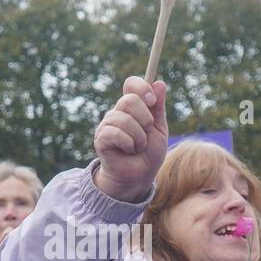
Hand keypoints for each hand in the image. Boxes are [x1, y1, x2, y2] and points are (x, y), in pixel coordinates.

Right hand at [93, 76, 168, 202]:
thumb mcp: (159, 128)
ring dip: (139, 138)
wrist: (139, 176)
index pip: (131, 84)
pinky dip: (128, 144)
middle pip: (129, 100)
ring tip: (137, 148)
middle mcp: (117, 112)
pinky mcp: (101, 139)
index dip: (142, 87)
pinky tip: (127, 151)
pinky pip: (115, 133)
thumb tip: (160, 83)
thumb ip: (158, 107)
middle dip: (144, 119)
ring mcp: (107, 125)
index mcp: (132, 107)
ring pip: (124, 119)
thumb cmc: (149, 153)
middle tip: (146, 133)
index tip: (152, 100)